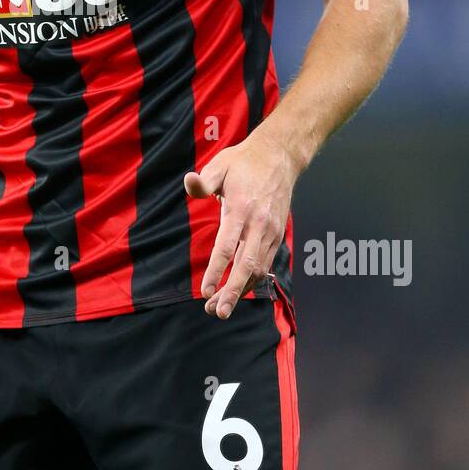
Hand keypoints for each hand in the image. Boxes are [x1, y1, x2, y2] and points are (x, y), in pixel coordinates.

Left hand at [184, 132, 297, 318]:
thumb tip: (188, 182)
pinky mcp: (276, 235)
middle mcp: (259, 224)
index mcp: (241, 208)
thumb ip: (204, 181)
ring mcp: (270, 231)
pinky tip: (239, 290)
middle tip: (216, 312)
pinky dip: (253, 280)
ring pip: (258, 269)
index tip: (204, 291)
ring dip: (241, 291)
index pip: (227, 246)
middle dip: (232, 292)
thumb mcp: (220, 165)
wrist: (280, 157)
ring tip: (221, 308)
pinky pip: (265, 263)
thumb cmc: (243, 162)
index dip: (216, 271)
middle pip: (246, 265)